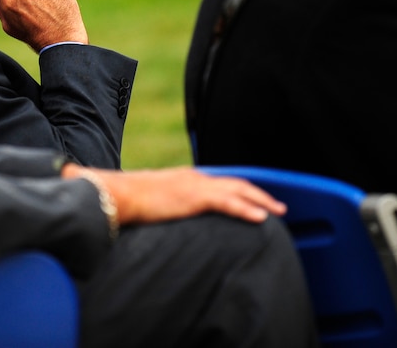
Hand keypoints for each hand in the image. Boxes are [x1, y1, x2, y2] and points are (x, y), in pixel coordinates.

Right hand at [63, 164, 285, 224]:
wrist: (118, 195)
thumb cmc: (129, 201)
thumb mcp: (154, 202)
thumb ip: (168, 206)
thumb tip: (170, 218)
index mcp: (186, 178)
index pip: (221, 183)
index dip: (242, 191)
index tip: (257, 200)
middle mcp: (194, 177)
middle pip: (235, 183)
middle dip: (259, 194)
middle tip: (279, 206)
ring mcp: (195, 185)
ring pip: (237, 190)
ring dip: (261, 200)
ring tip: (278, 211)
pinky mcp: (193, 197)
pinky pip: (228, 202)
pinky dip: (246, 208)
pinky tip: (261, 217)